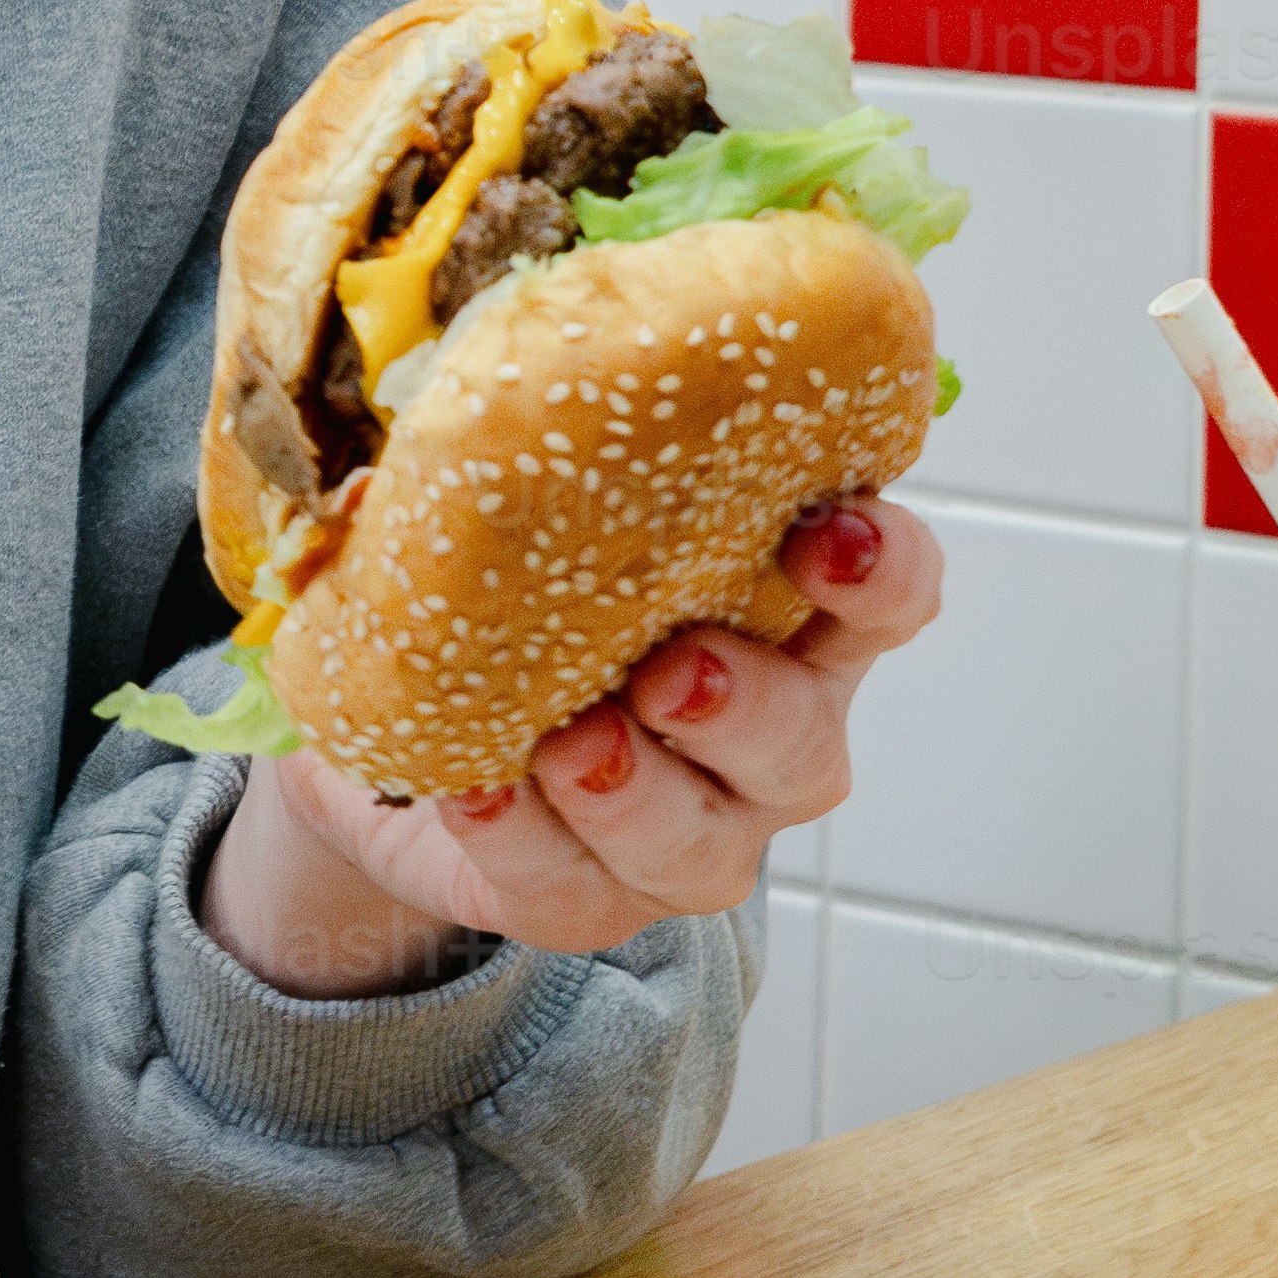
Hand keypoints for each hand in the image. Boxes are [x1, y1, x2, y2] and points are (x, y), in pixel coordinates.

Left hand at [197, 500, 945, 996]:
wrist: (389, 738)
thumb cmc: (499, 594)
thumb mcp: (512, 497)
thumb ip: (516, 429)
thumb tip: (444, 378)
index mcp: (780, 606)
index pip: (888, 591)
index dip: (881, 567)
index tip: (831, 527)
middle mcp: (765, 727)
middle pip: (807, 741)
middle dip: (749, 710)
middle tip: (676, 667)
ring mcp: (692, 827)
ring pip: (707, 842)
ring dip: (639, 794)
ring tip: (569, 745)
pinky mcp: (595, 898)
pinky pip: (576, 888)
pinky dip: (522, 842)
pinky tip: (474, 789)